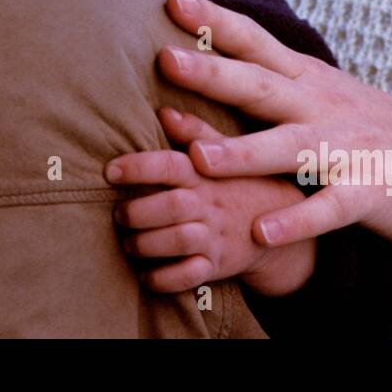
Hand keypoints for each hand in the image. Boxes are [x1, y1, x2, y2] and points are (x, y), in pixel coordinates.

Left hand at [106, 107, 315, 296]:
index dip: (138, 167)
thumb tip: (163, 111)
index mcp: (206, 173)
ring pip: (177, 241)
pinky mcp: (218, 265)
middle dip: (136, 212)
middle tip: (118, 214)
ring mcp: (216, 236)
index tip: (110, 171)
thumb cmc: (237, 180)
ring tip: (128, 243)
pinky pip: (189, 277)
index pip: (170, 165)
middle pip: (170, 207)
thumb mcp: (225, 149)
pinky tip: (146, 275)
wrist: (280, 221)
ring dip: (144, 245)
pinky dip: (163, 279)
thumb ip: (194, 131)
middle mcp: (210, 204)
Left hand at [158, 0, 391, 249]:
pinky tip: (262, 229)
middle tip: (168, 60)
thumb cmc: (356, 121)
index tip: (174, 1)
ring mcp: (343, 148)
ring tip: (199, 157)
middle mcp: (319, 106)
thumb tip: (197, 46)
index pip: (254, 41)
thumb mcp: (313, 85)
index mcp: (303, 77)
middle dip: (214, 73)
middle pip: (261, 86)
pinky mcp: (364, 192)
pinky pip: (327, 208)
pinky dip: (296, 220)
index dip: (215, 21)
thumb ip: (263, 70)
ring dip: (243, 153)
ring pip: (288, 148)